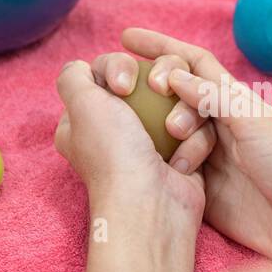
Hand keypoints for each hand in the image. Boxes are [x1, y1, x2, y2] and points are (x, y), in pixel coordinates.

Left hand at [54, 59, 208, 236]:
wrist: (150, 203)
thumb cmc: (114, 154)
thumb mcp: (81, 103)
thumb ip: (73, 76)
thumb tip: (81, 68)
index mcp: (87, 122)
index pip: (105, 73)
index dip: (118, 67)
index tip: (123, 84)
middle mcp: (117, 133)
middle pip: (146, 83)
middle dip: (157, 83)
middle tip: (157, 91)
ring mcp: (152, 146)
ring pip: (178, 103)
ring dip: (182, 112)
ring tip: (175, 132)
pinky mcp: (183, 157)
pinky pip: (199, 129)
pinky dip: (195, 139)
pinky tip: (183, 156)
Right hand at [117, 28, 271, 267]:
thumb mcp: (255, 123)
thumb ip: (213, 97)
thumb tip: (174, 75)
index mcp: (237, 101)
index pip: (193, 63)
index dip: (161, 47)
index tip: (126, 38)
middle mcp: (221, 125)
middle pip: (175, 97)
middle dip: (160, 100)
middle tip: (173, 126)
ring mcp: (212, 159)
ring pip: (168, 135)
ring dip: (162, 137)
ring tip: (178, 153)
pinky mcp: (205, 191)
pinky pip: (171, 170)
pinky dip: (159, 166)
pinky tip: (150, 168)